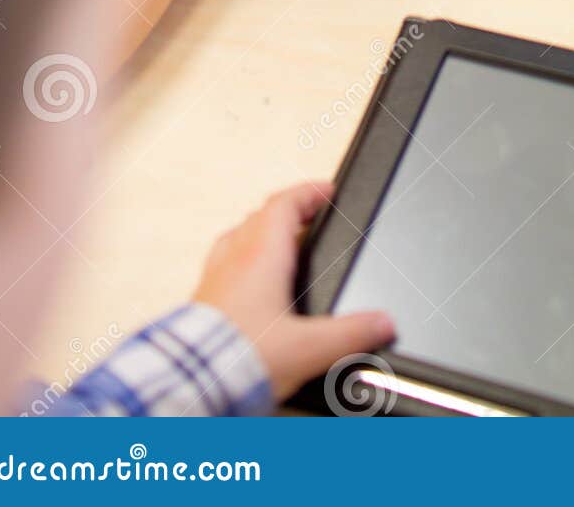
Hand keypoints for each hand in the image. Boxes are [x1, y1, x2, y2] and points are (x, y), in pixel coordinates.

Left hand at [194, 181, 394, 403]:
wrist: (190, 383)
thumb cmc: (239, 359)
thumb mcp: (309, 348)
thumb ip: (351, 335)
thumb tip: (382, 323)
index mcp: (262, 256)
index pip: (284, 204)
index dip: (307, 192)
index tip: (325, 190)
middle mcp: (234, 259)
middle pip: (260, 216)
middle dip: (288, 210)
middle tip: (310, 214)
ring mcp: (214, 278)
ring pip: (237, 237)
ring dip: (260, 231)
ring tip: (278, 243)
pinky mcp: (201, 301)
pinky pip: (222, 264)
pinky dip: (241, 260)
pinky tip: (248, 283)